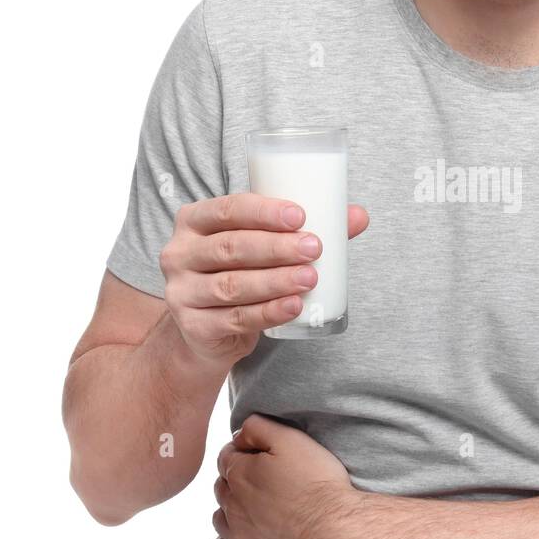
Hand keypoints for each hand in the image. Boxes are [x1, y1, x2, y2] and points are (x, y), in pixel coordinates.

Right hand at [160, 193, 368, 363]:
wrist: (206, 329)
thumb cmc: (239, 272)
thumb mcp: (261, 247)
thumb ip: (302, 230)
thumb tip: (359, 216)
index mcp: (194, 221)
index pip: (227, 209)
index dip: (264, 211)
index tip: (300, 216)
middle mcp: (179, 253)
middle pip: (231, 247)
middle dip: (276, 247)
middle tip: (314, 247)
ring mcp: (182, 292)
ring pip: (233, 284)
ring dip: (275, 280)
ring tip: (310, 277)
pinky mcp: (194, 326)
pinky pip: (236, 318)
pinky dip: (268, 312)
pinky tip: (293, 306)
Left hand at [211, 412, 361, 538]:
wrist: (339, 533)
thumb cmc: (319, 485)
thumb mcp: (292, 440)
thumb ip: (258, 428)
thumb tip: (238, 434)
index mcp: (240, 474)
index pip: (226, 458)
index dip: (243, 455)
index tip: (260, 459)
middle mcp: (231, 505)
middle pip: (222, 487)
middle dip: (236, 482)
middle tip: (264, 485)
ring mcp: (236, 538)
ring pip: (220, 518)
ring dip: (232, 512)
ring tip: (258, 512)